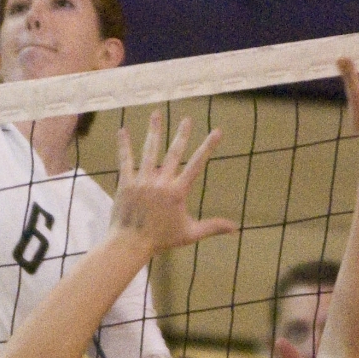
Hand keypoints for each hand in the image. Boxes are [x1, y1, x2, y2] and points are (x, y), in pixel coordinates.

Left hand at [111, 111, 236, 254]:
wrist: (131, 243)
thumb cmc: (161, 240)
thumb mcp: (190, 233)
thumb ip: (213, 227)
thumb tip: (235, 228)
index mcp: (177, 192)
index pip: (197, 164)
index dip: (208, 146)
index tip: (217, 131)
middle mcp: (161, 182)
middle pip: (174, 152)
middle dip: (182, 134)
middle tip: (187, 118)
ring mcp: (142, 181)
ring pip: (149, 151)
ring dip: (154, 131)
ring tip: (156, 113)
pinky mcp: (126, 182)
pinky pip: (125, 160)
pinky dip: (124, 145)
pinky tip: (123, 130)